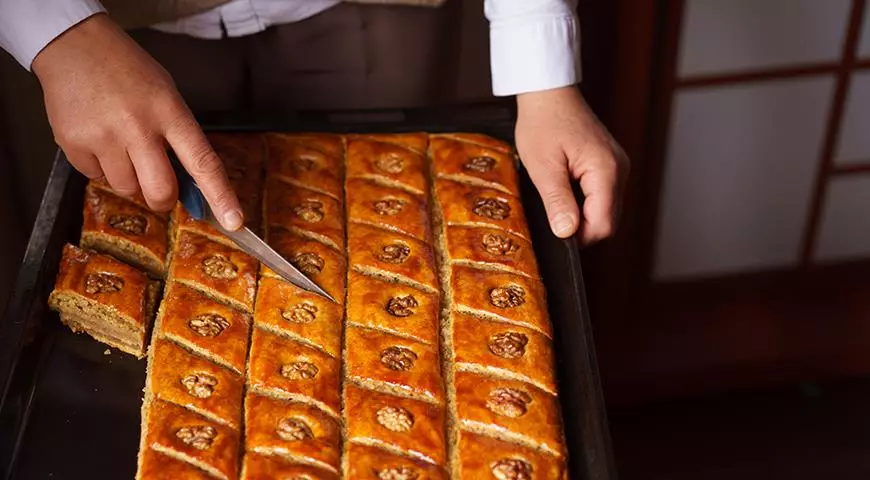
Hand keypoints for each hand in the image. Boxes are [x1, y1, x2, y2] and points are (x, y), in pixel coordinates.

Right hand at [32, 14, 243, 229]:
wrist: (73, 45)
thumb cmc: (128, 72)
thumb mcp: (166, 94)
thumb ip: (178, 137)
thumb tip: (190, 186)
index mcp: (169, 111)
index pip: (202, 161)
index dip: (220, 196)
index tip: (234, 221)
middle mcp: (137, 126)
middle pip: (161, 191)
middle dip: (163, 199)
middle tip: (159, 188)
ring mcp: (103, 136)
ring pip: (127, 189)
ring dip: (129, 178)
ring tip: (120, 144)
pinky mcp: (73, 143)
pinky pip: (95, 177)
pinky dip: (100, 166)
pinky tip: (97, 137)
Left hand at [516, 86, 628, 243]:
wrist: (548, 94)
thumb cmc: (544, 122)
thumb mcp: (543, 166)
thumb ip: (557, 202)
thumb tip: (566, 233)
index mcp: (606, 170)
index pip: (603, 224)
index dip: (579, 237)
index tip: (556, 233)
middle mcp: (620, 170)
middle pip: (608, 221)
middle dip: (581, 228)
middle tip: (552, 217)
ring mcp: (618, 167)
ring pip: (605, 210)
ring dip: (582, 214)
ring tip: (556, 198)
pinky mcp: (611, 166)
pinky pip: (602, 196)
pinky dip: (584, 201)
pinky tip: (565, 189)